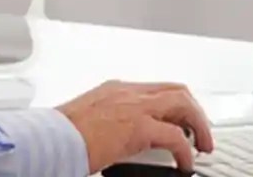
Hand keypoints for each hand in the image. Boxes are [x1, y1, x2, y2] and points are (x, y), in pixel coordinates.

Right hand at [56, 80, 213, 172]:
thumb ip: (109, 122)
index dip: (175, 105)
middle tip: (200, 133)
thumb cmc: (60, 134)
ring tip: (202, 146)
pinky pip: (177, 138)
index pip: (156, 89)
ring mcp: (135, 107)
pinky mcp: (139, 128)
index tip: (182, 120)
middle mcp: (128, 92)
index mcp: (115, 89)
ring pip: (183, 105)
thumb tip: (120, 141)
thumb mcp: (89, 119)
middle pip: (177, 91)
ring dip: (199, 126)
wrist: (50, 140)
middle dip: (193, 112)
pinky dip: (186, 151)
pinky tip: (186, 163)